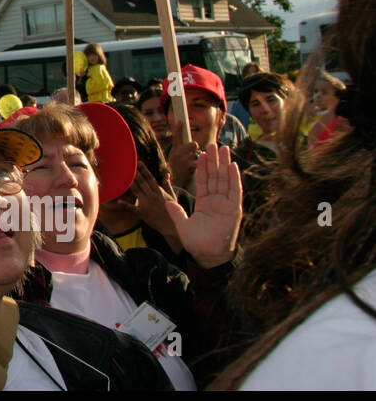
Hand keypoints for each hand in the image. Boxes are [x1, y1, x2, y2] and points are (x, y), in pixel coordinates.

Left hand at [132, 163, 182, 252]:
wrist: (172, 226)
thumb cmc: (173, 211)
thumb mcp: (172, 197)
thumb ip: (167, 186)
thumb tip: (166, 175)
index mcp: (159, 192)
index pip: (150, 178)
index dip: (144, 170)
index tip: (139, 163)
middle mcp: (152, 196)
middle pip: (142, 183)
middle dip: (135, 174)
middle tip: (128, 166)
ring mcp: (146, 204)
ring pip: (136, 191)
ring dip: (130, 184)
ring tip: (123, 176)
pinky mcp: (142, 213)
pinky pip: (132, 208)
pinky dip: (125, 204)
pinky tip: (119, 201)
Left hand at [164, 143, 241, 268]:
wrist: (208, 256)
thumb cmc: (197, 243)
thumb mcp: (182, 225)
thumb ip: (176, 212)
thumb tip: (166, 201)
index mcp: (205, 203)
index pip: (204, 181)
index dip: (203, 167)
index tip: (201, 153)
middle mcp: (217, 201)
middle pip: (216, 176)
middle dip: (215, 160)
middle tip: (213, 144)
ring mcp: (226, 204)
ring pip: (225, 180)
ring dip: (225, 164)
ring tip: (223, 148)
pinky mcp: (234, 210)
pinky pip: (234, 191)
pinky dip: (234, 178)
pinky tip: (232, 166)